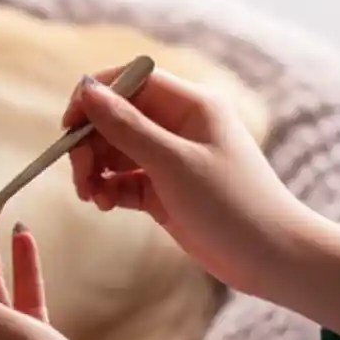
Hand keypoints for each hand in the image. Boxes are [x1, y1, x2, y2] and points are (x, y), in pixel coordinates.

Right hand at [63, 63, 339, 336]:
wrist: (272, 258)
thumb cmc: (232, 205)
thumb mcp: (173, 163)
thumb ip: (126, 126)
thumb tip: (85, 90)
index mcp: (190, 105)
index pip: (129, 81)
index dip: (94, 99)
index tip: (68, 127)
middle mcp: (179, 126)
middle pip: (116, 118)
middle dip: (90, 144)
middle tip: (80, 177)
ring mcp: (171, 159)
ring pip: (115, 152)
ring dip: (95, 171)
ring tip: (92, 198)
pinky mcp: (165, 191)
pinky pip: (123, 180)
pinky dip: (109, 190)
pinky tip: (104, 205)